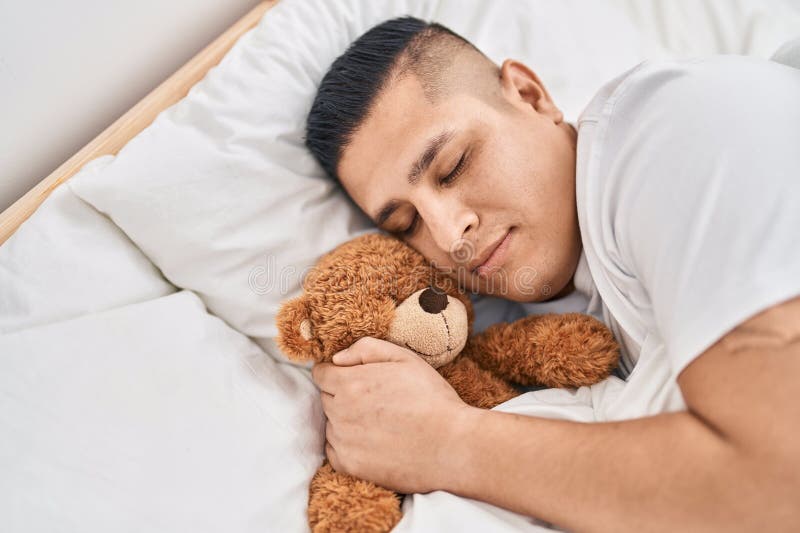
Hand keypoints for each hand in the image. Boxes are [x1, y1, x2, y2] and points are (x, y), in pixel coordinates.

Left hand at [311, 337, 470, 493]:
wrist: (451, 446)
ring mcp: (342, 441)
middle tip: (374, 400)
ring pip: (331, 423)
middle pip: (326, 398)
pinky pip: (334, 449)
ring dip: (345, 420)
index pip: (321, 373)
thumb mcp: (405, 358)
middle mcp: (340, 412)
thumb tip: (336, 358)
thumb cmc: (432, 398)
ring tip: (378, 422)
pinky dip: (347, 444)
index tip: (355, 378)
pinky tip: (372, 441)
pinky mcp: (349, 466)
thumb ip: (366, 349)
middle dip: (342, 395)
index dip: (337, 372)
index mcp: (350, 383)